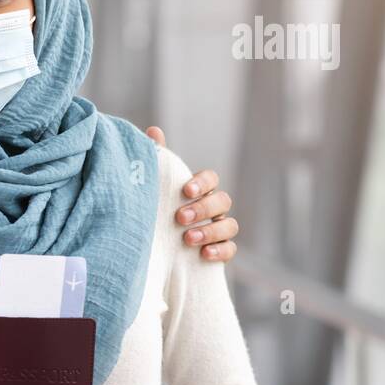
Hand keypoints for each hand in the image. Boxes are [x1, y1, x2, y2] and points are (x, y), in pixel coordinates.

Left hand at [146, 126, 238, 262]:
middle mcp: (213, 208)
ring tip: (188, 238)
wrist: (154, 250)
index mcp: (199, 190)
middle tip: (180, 218)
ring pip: (230, 225)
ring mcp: (219, 230)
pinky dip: (220, 250)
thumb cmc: (156, 212)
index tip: (186, 190)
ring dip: (210, 231)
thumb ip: (157, 161)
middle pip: (222, 201)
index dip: (202, 183)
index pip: (211, 179)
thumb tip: (153, 131)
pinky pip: (231, 249)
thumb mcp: (154, 188)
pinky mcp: (220, 252)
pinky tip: (204, 254)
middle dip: (203, 208)